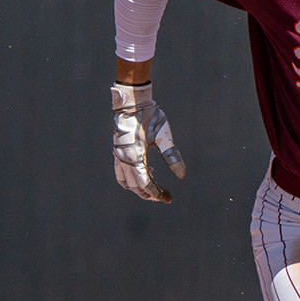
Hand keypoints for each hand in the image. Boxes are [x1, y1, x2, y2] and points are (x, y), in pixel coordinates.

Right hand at [113, 82, 186, 202]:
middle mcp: (124, 159)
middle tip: (164, 197)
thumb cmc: (151, 117)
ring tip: (154, 190)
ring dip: (139, 189)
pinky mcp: (117, 151)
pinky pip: (120, 172)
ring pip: (126, 181)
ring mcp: (118, 156)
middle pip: (136, 186)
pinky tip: (144, 176)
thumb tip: (182, 176)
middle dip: (150, 194)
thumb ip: (172, 156)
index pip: (145, 184)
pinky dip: (130, 180)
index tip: (168, 198)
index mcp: (135, 157)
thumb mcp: (164, 136)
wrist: (133, 102)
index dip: (156, 193)